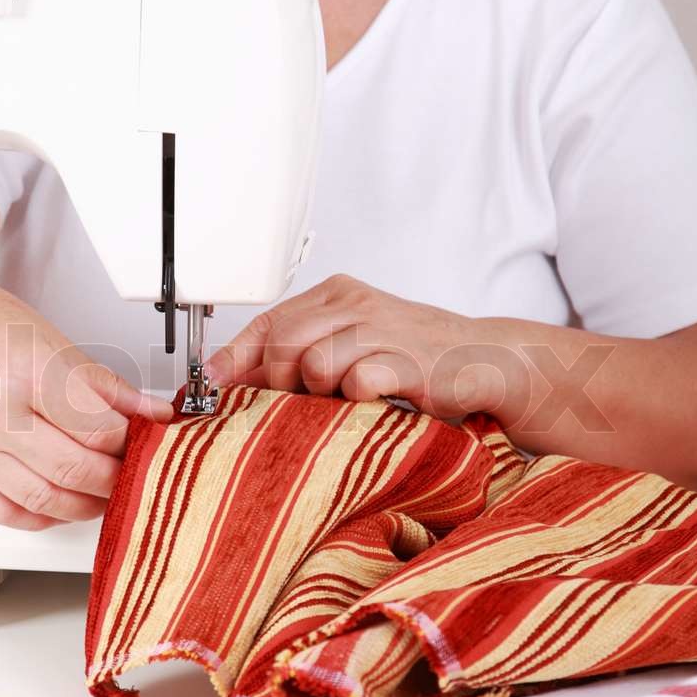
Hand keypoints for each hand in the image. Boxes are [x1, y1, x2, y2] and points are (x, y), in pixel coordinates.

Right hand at [0, 275, 173, 529]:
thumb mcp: (52, 340)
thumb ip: (105, 385)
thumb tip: (153, 413)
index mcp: (28, 373)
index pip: (98, 429)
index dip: (130, 442)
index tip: (141, 440)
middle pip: (76, 470)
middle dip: (115, 478)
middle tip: (130, 471)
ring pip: (46, 500)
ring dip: (86, 505)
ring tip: (104, 491)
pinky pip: (9, 513)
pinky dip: (44, 516)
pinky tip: (61, 503)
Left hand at [205, 274, 519, 417]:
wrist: (481, 361)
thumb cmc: (411, 357)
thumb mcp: (349, 344)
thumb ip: (298, 354)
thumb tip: (235, 376)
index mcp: (337, 293)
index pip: (270, 319)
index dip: (237, 354)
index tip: (215, 380)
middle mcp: (356, 304)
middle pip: (284, 341)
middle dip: (277, 381)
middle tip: (293, 403)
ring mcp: (383, 329)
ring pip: (313, 362)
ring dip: (317, 393)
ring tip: (338, 402)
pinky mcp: (407, 360)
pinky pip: (356, 381)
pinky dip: (352, 397)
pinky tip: (367, 401)